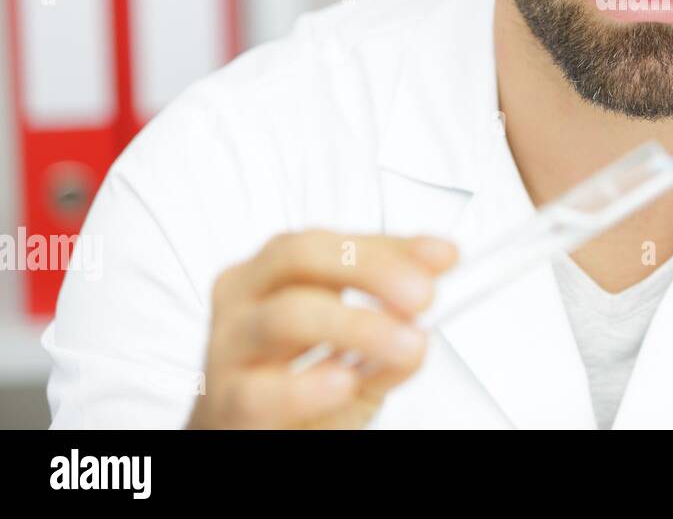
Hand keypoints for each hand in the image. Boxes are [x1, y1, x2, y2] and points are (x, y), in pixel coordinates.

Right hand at [187, 231, 457, 428]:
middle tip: (422, 295)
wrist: (246, 434)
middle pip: (301, 256)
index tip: (443, 256)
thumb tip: (426, 314)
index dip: (390, 247)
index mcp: (275, 271)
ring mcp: (228, 347)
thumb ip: (393, 325)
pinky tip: (343, 380)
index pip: (332, 241)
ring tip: (406, 344)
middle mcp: (245, 296)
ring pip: (286, 315)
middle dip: (370, 269)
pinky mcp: (225, 403)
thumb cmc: (294, 382)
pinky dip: (308, 385)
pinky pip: (262, 389)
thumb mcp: (356, 347)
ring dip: (357, 325)